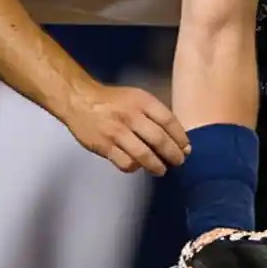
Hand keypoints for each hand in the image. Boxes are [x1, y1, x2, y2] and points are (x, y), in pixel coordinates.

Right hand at [62, 81, 190, 175]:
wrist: (80, 100)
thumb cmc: (113, 101)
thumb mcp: (136, 97)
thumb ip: (154, 114)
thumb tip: (175, 137)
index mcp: (142, 101)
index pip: (168, 121)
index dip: (180, 137)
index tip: (186, 148)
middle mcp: (131, 116)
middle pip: (159, 140)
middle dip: (173, 154)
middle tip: (178, 162)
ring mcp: (117, 132)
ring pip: (144, 155)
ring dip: (157, 165)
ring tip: (161, 170)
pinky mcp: (104, 146)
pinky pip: (125, 163)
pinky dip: (135, 167)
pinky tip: (138, 166)